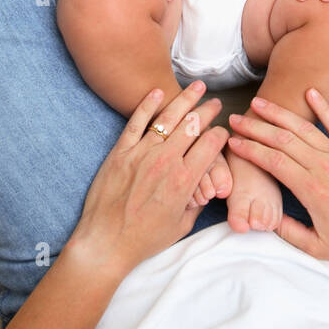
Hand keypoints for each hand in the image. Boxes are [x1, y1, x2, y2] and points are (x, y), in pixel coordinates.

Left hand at [68, 80, 227, 274]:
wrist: (106, 243)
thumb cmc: (144, 240)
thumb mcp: (181, 226)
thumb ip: (195, 203)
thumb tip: (203, 187)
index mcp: (184, 181)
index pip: (210, 146)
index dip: (220, 134)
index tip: (223, 130)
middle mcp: (165, 162)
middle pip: (192, 126)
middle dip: (207, 111)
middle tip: (215, 101)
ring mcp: (141, 154)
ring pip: (168, 119)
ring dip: (185, 100)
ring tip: (197, 86)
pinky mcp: (120, 153)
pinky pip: (135, 123)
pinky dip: (147, 105)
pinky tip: (157, 92)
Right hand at [225, 89, 328, 268]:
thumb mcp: (316, 248)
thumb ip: (287, 231)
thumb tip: (264, 217)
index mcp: (312, 190)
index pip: (273, 162)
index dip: (250, 150)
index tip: (233, 142)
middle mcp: (325, 167)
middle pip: (283, 140)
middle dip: (256, 127)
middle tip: (236, 118)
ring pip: (305, 129)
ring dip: (280, 114)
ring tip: (259, 102)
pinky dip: (323, 108)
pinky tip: (310, 92)